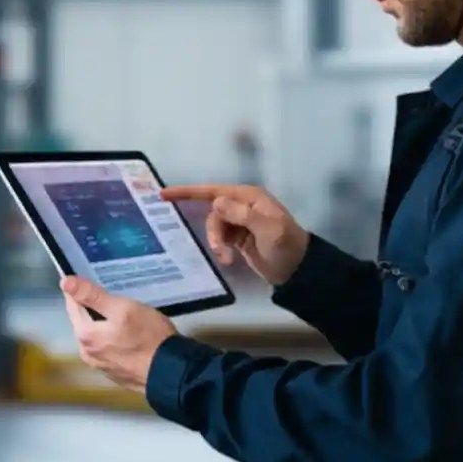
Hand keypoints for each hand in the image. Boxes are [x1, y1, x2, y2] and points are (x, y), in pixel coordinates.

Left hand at [61, 276, 176, 393]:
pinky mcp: (114, 373)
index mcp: (85, 335)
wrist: (171, 372)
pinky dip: (113, 341)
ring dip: (104, 326)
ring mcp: (100, 365)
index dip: (80, 290)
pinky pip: (107, 350)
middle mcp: (87, 352)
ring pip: (96, 336)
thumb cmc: (148, 336)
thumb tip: (65, 283)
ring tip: (124, 318)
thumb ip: (92, 295)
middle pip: (83, 321)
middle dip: (94, 309)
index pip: (72, 304)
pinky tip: (129, 337)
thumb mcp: (122, 308)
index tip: (92, 281)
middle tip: (115, 300)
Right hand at [161, 184, 310, 285]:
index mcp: (249, 198)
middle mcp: (243, 206)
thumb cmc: (286, 245)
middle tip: (220, 250)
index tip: (164, 194)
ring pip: (215, 227)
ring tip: (226, 258)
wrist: (298, 270)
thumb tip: (216, 202)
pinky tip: (228, 259)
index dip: (188, 192)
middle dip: (213, 231)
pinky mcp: (239, 238)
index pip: (214, 191)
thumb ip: (241, 214)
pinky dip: (221, 248)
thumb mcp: (268, 229)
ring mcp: (240, 222)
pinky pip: (221, 238)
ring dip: (217, 243)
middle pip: (213, 213)